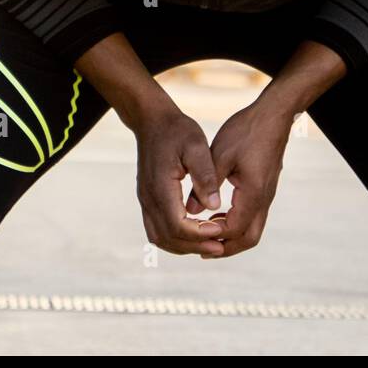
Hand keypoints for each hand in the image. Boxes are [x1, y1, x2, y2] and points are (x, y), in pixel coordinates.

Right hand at [133, 106, 226, 256]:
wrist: (152, 121)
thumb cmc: (177, 131)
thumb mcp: (196, 146)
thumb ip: (204, 175)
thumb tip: (214, 205)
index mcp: (161, 187)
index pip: (178, 224)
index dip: (200, 233)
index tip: (221, 229)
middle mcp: (149, 198)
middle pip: (168, 237)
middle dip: (195, 246)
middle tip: (220, 246)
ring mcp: (145, 201)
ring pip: (160, 238)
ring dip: (184, 246)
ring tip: (210, 244)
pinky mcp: (147, 200)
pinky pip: (157, 229)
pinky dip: (175, 238)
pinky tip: (194, 235)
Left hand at [193, 100, 294, 258]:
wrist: (273, 114)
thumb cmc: (246, 130)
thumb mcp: (220, 154)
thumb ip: (205, 183)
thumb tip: (189, 210)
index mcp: (253, 192)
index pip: (234, 228)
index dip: (213, 234)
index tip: (193, 231)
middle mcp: (264, 198)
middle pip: (248, 238)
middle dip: (225, 247)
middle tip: (201, 248)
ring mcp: (267, 194)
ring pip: (252, 229)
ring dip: (231, 237)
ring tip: (206, 234)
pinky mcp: (265, 188)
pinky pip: (253, 216)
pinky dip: (236, 224)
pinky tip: (217, 214)